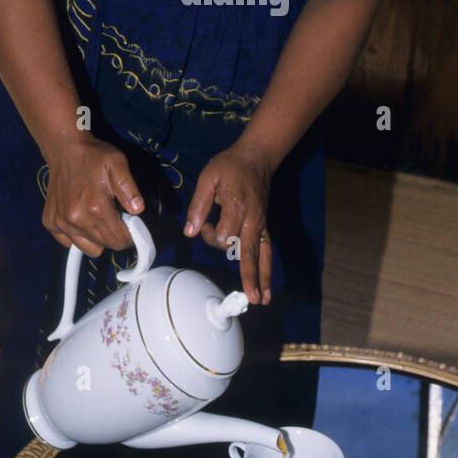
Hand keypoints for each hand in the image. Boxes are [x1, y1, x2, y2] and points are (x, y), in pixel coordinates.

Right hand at [42, 137, 143, 258]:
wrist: (64, 149)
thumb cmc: (94, 156)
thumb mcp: (118, 164)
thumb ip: (129, 188)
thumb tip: (138, 210)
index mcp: (95, 207)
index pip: (119, 240)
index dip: (129, 235)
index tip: (129, 223)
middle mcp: (75, 219)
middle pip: (105, 246)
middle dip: (115, 235)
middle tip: (114, 214)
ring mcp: (60, 222)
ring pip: (89, 249)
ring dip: (97, 238)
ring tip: (97, 215)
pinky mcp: (50, 222)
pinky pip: (70, 243)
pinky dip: (78, 235)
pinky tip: (81, 216)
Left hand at [183, 143, 273, 305]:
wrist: (257, 158)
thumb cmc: (229, 167)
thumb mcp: (208, 178)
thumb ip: (199, 205)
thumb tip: (190, 231)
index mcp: (237, 205)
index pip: (224, 234)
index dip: (210, 234)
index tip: (205, 221)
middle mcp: (252, 218)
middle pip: (247, 251)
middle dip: (249, 275)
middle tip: (250, 298)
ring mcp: (260, 224)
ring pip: (261, 255)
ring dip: (261, 278)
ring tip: (261, 299)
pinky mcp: (263, 227)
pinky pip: (267, 251)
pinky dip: (267, 269)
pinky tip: (267, 288)